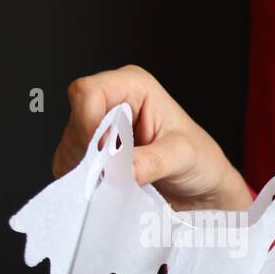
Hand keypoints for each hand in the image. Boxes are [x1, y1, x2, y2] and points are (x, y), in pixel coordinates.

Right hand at [52, 64, 250, 212]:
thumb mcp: (184, 157)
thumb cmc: (201, 161)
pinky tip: (110, 186)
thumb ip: (154, 161)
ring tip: (120, 182)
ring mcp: (100, 126)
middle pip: (75, 120)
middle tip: (113, 176)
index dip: (87, 123)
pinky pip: (73, 164)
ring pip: (71, 145)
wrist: (203, 187)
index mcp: (134, 86)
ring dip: (89, 169)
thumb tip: (125, 169)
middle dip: (89, 152)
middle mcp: (112, 100)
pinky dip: (87, 179)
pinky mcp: (93, 151)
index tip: (101, 154)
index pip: (88, 92)